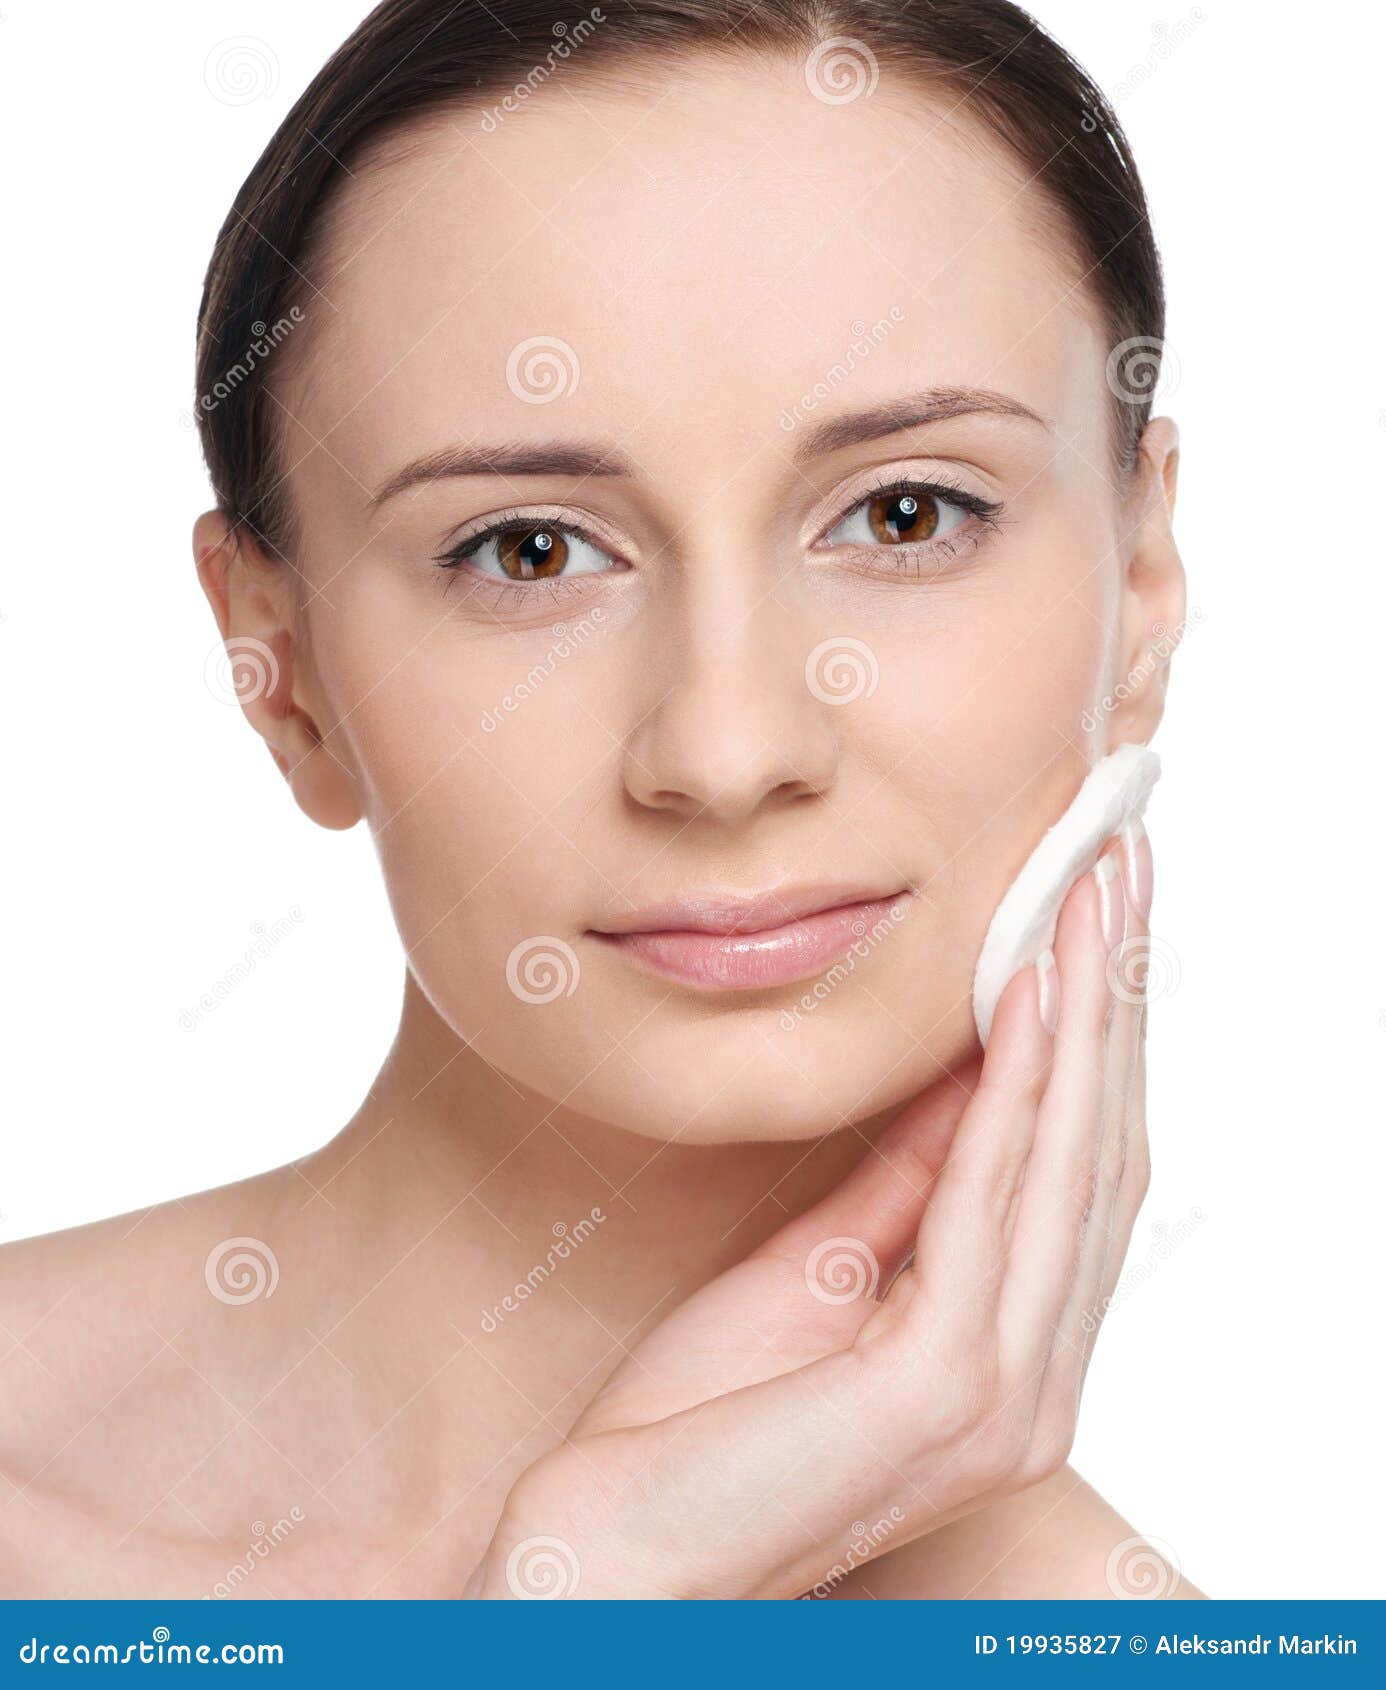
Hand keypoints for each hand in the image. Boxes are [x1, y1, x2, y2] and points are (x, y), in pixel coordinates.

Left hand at [466, 828, 1152, 1599]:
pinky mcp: (946, 1392)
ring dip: (1086, 1018)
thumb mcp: (816, 1266)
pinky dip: (1017, 1089)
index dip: (1100, 1039)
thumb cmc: (697, 1424)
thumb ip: (907, 1182)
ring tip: (1091, 897)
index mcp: (1011, 1355)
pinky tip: (1026, 992)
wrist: (611, 1557)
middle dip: (1114, 1001)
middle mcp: (1037, 1381)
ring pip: (1071, 1166)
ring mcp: (1004, 1395)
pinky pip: (994, 1204)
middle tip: (1121, 870)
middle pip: (1102, 1154)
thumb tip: (966, 1066)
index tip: (1096, 916)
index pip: (1081, 1171)